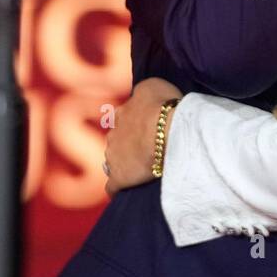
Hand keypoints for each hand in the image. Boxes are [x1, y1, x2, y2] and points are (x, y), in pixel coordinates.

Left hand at [104, 77, 182, 197]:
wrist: (164, 130)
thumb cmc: (163, 106)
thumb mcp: (154, 85)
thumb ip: (143, 91)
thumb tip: (140, 95)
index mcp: (123, 113)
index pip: (123, 117)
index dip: (135, 123)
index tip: (147, 127)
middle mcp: (113, 133)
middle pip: (117, 139)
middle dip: (127, 144)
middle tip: (147, 148)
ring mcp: (113, 157)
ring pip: (113, 161)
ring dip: (124, 164)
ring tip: (141, 169)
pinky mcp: (119, 178)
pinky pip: (112, 186)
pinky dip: (116, 188)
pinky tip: (122, 191)